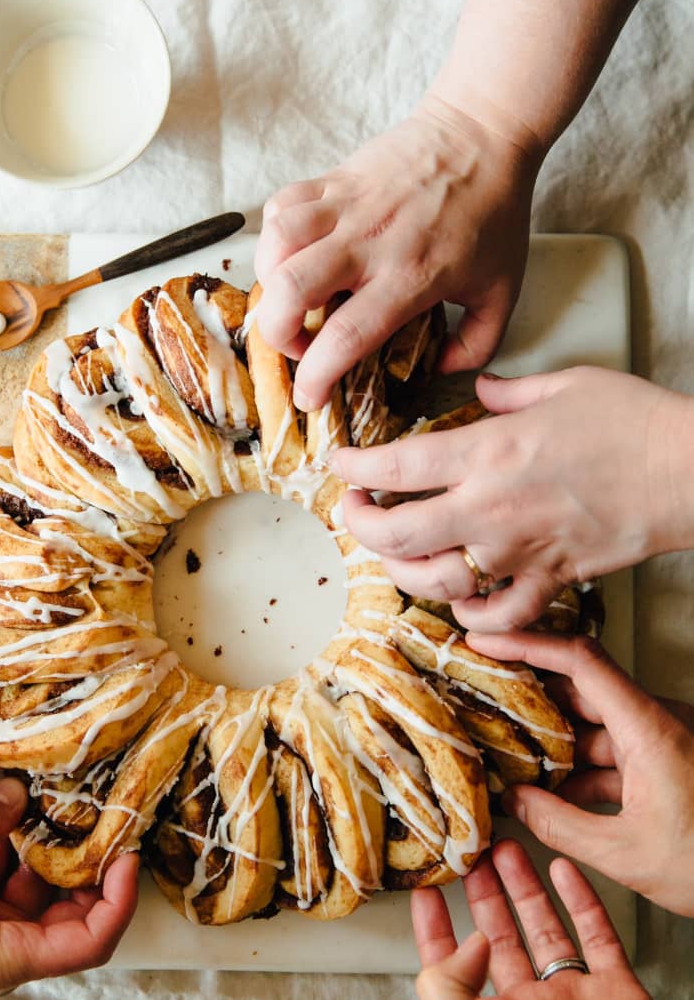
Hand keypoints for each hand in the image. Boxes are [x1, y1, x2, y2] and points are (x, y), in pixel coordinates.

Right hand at [252, 93, 539, 410]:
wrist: (485, 132)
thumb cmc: (495, 213)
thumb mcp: (502, 292)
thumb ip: (477, 345)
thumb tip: (442, 371)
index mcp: (409, 277)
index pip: (345, 336)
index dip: (315, 375)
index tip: (310, 398)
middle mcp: (369, 242)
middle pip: (291, 290)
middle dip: (277, 332)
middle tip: (298, 343)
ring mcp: (346, 206)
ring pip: (276, 243)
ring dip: (269, 281)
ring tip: (288, 297)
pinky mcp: (334, 178)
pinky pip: (282, 205)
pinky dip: (273, 235)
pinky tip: (292, 253)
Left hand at [332, 366, 693, 629]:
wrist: (690, 471)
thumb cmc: (634, 422)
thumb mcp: (563, 385)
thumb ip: (508, 390)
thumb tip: (481, 388)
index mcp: (486, 452)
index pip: (394, 467)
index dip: (354, 468)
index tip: (340, 464)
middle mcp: (489, 508)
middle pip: (394, 533)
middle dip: (359, 525)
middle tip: (354, 512)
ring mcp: (517, 552)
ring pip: (431, 580)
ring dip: (400, 571)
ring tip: (392, 554)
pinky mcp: (550, 580)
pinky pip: (498, 615)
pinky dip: (471, 614)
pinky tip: (459, 600)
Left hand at [413, 839, 693, 999]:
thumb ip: (449, 991)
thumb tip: (468, 941)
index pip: (449, 967)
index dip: (434, 926)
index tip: (426, 884)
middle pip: (496, 937)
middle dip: (481, 894)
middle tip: (471, 852)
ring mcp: (574, 999)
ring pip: (543, 928)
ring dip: (524, 887)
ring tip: (507, 848)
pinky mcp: (618, 991)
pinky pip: (596, 934)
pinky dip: (580, 898)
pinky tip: (565, 869)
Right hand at [463, 632, 693, 917]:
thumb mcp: (627, 854)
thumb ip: (560, 825)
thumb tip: (514, 803)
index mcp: (649, 728)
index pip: (580, 660)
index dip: (527, 643)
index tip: (485, 640)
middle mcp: (658, 723)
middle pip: (581, 689)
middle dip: (529, 696)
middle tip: (480, 698)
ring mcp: (666, 742)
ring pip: (596, 726)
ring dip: (554, 741)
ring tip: (506, 755)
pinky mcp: (671, 764)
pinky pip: (616, 752)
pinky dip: (582, 767)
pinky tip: (552, 793)